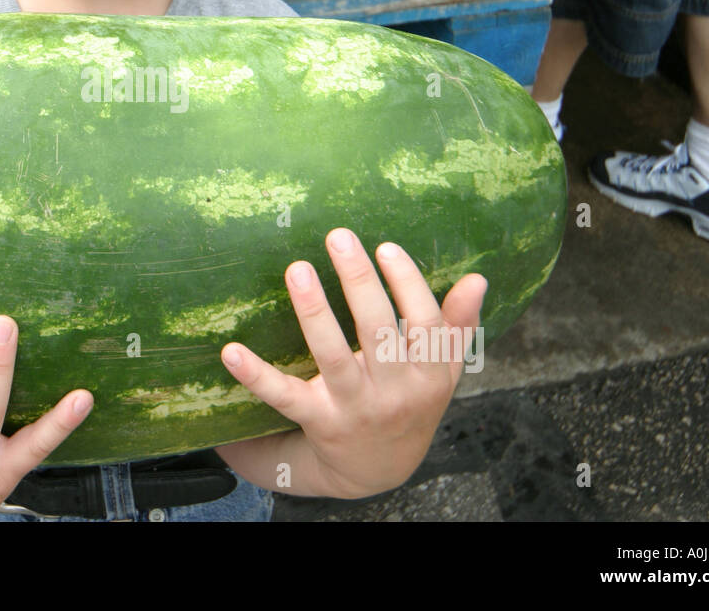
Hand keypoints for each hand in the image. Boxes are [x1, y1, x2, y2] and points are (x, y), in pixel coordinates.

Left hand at [216, 228, 485, 498]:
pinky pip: (284, 396)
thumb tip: (478, 278)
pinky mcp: (317, 420)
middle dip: (359, 281)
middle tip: (338, 236)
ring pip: (334, 357)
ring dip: (315, 312)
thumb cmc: (409, 401)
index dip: (407, 283)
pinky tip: (231, 350)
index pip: (425, 321)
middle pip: (378, 330)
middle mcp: (394, 391)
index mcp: (429, 373)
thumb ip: (457, 326)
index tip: (385, 246)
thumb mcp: (442, 370)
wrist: (377, 471)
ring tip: (297, 269)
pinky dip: (256, 375)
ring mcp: (354, 407)